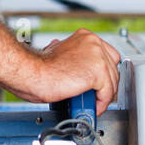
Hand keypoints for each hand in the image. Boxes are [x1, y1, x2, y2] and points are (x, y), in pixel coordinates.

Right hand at [6, 30, 120, 113]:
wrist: (31, 73)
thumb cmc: (38, 67)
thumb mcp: (60, 55)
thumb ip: (74, 58)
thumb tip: (79, 68)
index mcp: (85, 37)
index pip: (108, 55)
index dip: (105, 72)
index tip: (100, 84)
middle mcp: (94, 42)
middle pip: (113, 67)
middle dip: (106, 85)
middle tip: (98, 96)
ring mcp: (97, 56)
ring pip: (112, 81)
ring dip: (104, 95)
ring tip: (93, 103)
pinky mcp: (97, 71)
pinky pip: (107, 92)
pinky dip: (102, 102)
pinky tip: (94, 107)